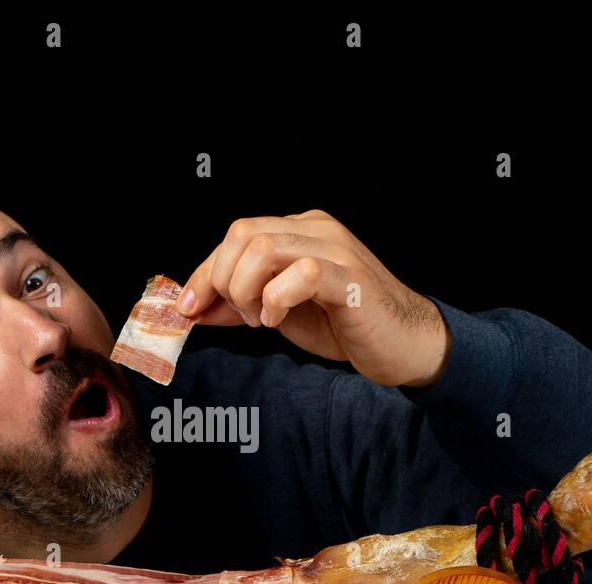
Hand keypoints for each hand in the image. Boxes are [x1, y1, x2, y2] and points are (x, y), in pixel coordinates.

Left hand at [175, 210, 450, 387]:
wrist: (404, 345)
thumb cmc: (345, 325)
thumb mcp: (280, 313)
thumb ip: (239, 304)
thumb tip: (194, 308)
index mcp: (299, 230)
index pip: (236, 236)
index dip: (204, 272)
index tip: (187, 307)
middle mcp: (317, 229)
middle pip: (243, 234)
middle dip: (224, 281)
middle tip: (242, 316)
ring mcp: (335, 249)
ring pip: (264, 249)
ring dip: (248, 291)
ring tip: (262, 319)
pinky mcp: (349, 277)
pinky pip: (300, 274)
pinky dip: (276, 300)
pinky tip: (279, 320)